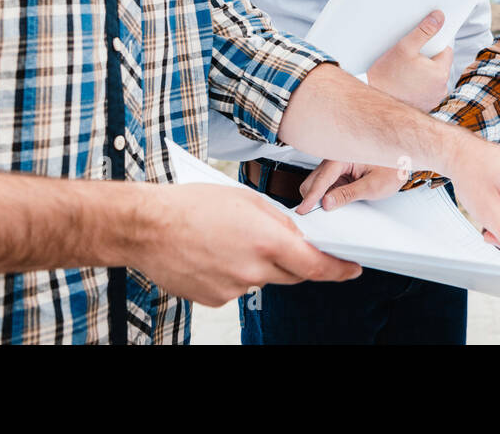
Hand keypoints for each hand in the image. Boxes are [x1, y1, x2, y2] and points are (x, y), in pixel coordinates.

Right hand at [133, 184, 361, 305]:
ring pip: (261, 280)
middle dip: (293, 261)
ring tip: (224, 239)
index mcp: (266, 240)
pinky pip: (236, 288)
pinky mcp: (215, 300)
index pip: (315, 265)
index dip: (338, 270)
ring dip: (255, 264)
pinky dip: (232, 273)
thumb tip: (296, 237)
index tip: (352, 269)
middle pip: (291, 274)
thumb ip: (277, 220)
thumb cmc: (191, 205)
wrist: (147, 228)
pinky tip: (212, 254)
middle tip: (273, 242)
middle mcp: (253, 270)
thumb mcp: (244, 199)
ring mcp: (234, 289)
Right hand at [296, 161, 401, 213]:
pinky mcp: (339, 170)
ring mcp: (336, 164)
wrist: (403, 157)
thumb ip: (348, 194)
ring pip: (317, 183)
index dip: (311, 197)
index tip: (303, 210)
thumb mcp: (373, 185)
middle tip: (317, 214)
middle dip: (313, 197)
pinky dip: (328, 193)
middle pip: (312, 181)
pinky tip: (337, 200)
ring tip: (336, 206)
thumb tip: (327, 202)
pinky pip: (326, 183)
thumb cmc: (392, 166)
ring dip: (322, 196)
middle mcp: (336, 157)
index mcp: (342, 156)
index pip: (321, 179)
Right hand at [366, 10, 453, 111]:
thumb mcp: (404, 47)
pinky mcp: (425, 107)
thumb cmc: (387, 75)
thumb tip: (439, 17)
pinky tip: (405, 83)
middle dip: (427, 59)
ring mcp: (433, 100)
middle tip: (409, 57)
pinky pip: (426, 90)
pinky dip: (419, 85)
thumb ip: (424, 31)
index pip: (446, 51)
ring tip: (405, 71)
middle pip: (439, 65)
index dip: (433, 44)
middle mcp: (441, 89)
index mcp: (440, 73)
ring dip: (423, 73)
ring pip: (432, 78)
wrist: (373, 101)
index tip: (420, 44)